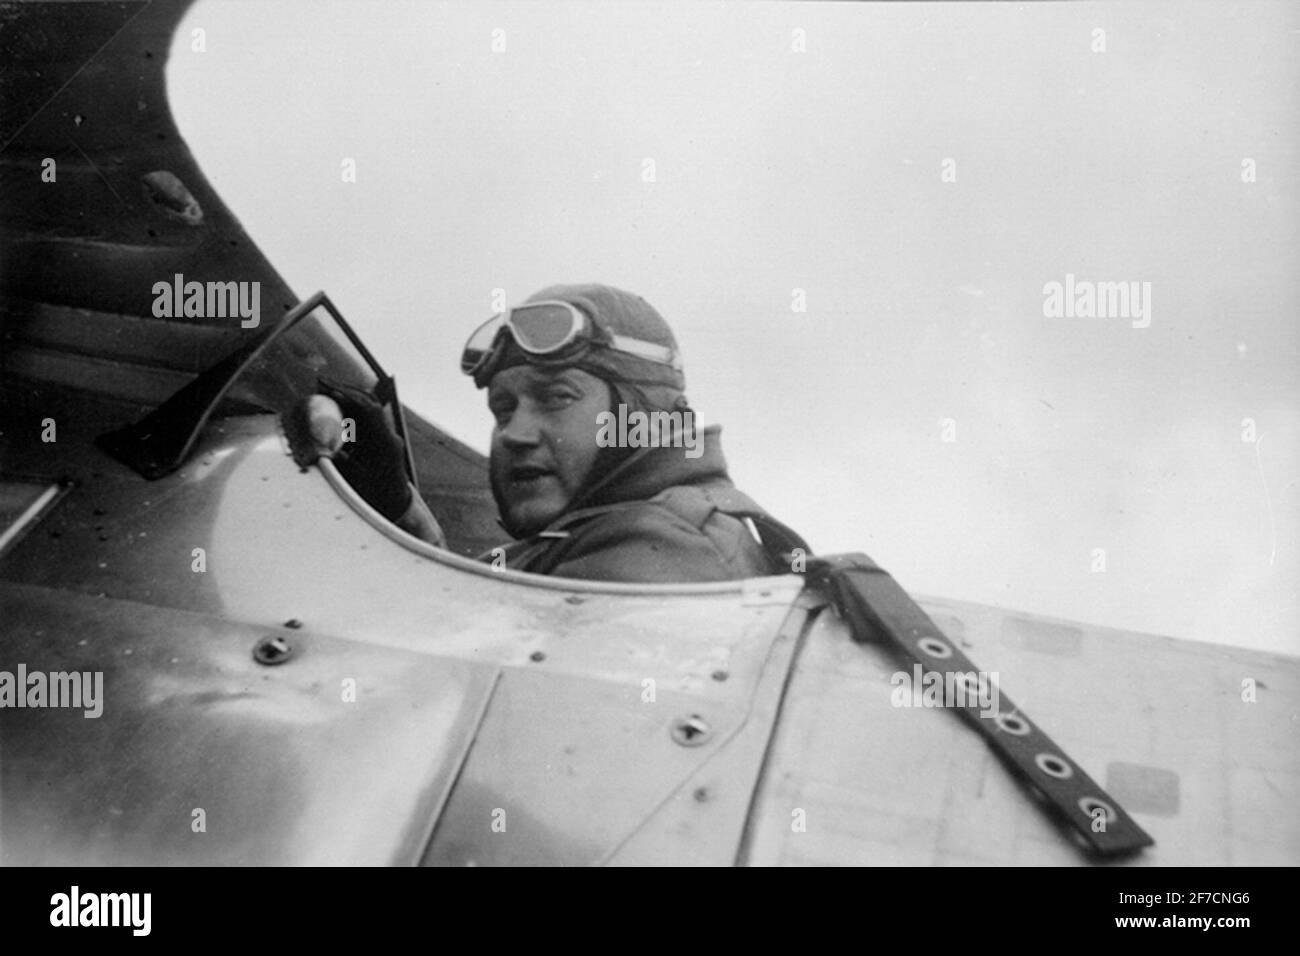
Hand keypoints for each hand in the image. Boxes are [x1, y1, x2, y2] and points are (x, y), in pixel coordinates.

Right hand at [314, 378, 412, 522]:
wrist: (396, 506)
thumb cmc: (376, 498)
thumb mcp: (354, 482)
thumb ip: (339, 464)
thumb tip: (319, 448)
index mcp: (386, 444)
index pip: (368, 410)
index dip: (348, 397)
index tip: (328, 389)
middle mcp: (390, 436)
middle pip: (370, 404)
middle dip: (347, 391)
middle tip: (323, 383)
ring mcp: (389, 437)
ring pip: (370, 408)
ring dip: (350, 398)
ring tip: (327, 389)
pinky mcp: (384, 440)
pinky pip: (369, 419)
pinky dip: (353, 410)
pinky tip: (336, 406)